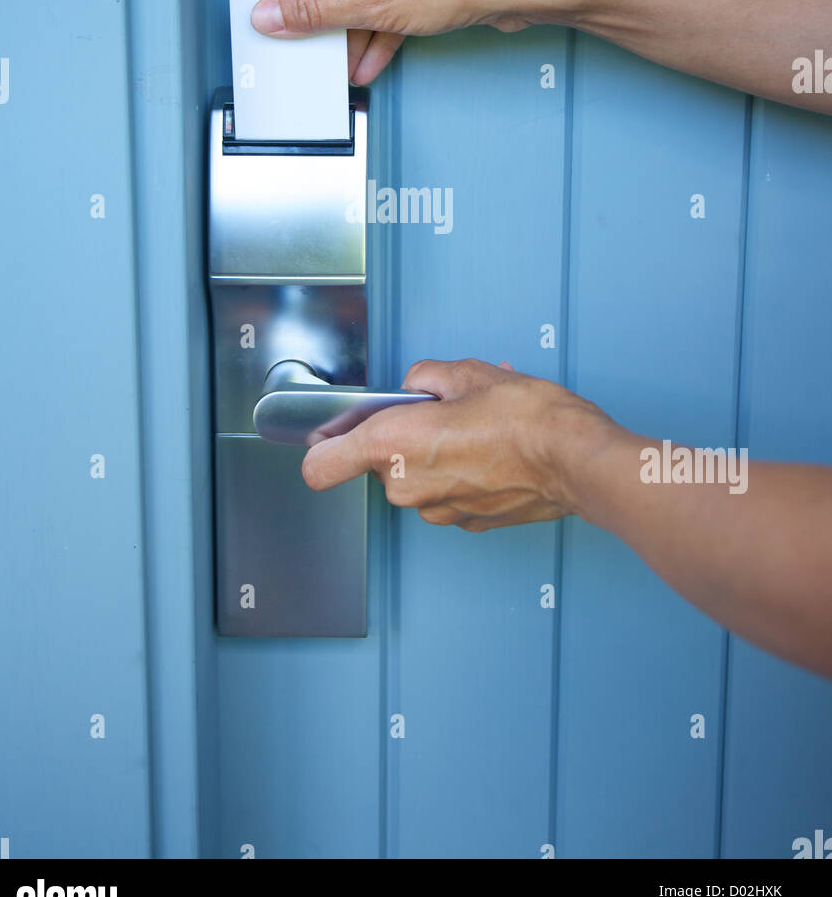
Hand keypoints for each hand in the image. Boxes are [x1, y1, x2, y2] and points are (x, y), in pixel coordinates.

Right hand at [250, 0, 587, 82]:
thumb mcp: (377, 4)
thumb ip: (316, 12)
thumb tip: (270, 16)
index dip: (294, 0)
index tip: (291, 33)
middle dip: (330, 22)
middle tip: (323, 58)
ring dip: (355, 29)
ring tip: (349, 67)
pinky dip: (380, 21)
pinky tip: (371, 59)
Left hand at [301, 357, 616, 531]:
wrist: (575, 461)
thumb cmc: (527, 419)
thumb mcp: (469, 374)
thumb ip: (427, 377)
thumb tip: (418, 384)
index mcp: (393, 444)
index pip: (320, 466)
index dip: (325, 446)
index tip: (335, 433)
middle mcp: (407, 486)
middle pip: (378, 464)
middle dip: (402, 437)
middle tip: (439, 413)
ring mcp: (437, 511)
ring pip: (416, 479)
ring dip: (434, 456)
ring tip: (475, 429)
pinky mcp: (467, 523)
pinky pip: (447, 494)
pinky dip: (460, 475)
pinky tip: (492, 453)